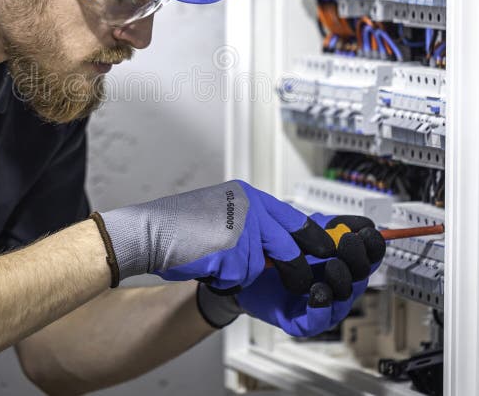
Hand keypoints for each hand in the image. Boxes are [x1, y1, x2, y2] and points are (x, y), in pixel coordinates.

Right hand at [91, 180, 310, 288]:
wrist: (149, 231)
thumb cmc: (180, 225)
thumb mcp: (224, 212)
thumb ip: (251, 224)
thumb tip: (280, 246)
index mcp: (249, 196)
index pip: (293, 218)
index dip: (313, 237)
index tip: (328, 249)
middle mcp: (249, 209)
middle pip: (288, 247)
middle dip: (295, 270)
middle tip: (299, 282)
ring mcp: (240, 230)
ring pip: (257, 268)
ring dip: (237, 273)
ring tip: (213, 258)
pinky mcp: (230, 252)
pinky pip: (237, 278)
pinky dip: (223, 279)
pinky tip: (205, 264)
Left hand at [233, 214, 384, 336]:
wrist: (243, 265)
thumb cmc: (276, 250)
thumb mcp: (305, 230)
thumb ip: (333, 224)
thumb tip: (363, 222)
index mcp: (341, 262)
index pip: (368, 257)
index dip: (372, 247)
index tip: (366, 233)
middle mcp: (335, 285)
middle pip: (360, 278)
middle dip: (357, 260)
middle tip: (347, 243)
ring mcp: (320, 304)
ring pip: (341, 301)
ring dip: (341, 282)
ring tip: (332, 266)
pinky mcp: (300, 320)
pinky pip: (315, 322)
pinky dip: (320, 309)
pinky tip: (319, 293)